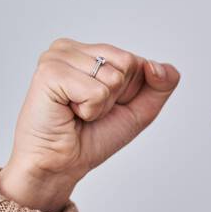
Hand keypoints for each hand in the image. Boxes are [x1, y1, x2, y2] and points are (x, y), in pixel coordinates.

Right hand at [0, 38, 180, 211]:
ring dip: (101, 105)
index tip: (103, 106)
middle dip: (116, 97)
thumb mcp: (139, 110)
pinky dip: (90, 110)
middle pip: (127, 63)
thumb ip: (160, 85)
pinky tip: (69, 111)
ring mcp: (57, 56)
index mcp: (89, 51)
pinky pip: (96, 91)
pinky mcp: (50, 71)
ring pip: (113, 77)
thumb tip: (155, 65)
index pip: (135, 61)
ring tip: (78, 111)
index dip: (130, 93)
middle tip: (89, 110)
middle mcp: (71, 48)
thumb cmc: (93, 137)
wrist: (62, 163)